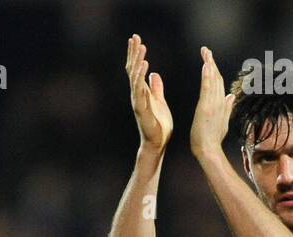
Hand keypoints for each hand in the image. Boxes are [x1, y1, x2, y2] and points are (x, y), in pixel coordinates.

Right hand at [126, 34, 172, 151]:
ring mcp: (138, 102)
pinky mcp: (141, 109)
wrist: (157, 144)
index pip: (136, 69)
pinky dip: (141, 77)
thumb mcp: (159, 101)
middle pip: (133, 70)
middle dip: (133, 53)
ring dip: (138, 61)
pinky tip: (145, 65)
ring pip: (135, 78)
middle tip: (134, 37)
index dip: (135, 54)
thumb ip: (156, 88)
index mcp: (142, 92)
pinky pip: (140, 90)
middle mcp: (137, 95)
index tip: (136, 39)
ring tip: (141, 47)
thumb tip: (154, 75)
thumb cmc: (159, 126)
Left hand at [189, 46, 233, 159]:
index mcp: (222, 104)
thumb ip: (227, 108)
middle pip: (217, 78)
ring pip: (213, 80)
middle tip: (205, 50)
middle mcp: (219, 101)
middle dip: (211, 63)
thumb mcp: (222, 122)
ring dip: (209, 65)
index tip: (210, 60)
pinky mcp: (206, 107)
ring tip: (205, 52)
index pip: (219, 83)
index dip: (215, 71)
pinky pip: (207, 88)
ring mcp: (213, 104)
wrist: (209, 150)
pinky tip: (206, 65)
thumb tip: (231, 96)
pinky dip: (207, 76)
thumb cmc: (213, 140)